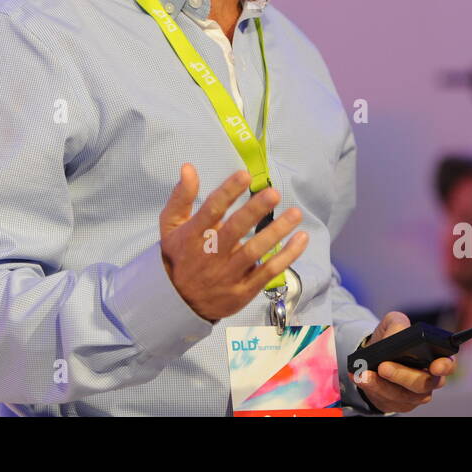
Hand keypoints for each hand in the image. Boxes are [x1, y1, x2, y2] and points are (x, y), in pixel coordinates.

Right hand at [159, 163, 307, 321]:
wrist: (178, 303)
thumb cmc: (179, 256)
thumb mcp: (170, 226)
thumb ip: (181, 197)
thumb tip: (188, 168)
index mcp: (193, 235)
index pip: (211, 210)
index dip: (227, 192)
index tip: (244, 175)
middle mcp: (211, 254)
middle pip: (235, 230)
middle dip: (254, 211)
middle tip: (274, 193)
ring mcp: (228, 274)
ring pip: (254, 251)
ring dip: (276, 232)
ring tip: (295, 214)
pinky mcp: (243, 290)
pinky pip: (268, 272)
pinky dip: (286, 256)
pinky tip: (301, 239)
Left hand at [349, 311, 453, 412]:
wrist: (374, 356)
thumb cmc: (391, 339)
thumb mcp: (393, 323)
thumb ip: (398, 323)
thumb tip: (396, 335)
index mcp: (435, 358)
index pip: (447, 364)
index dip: (445, 366)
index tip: (435, 366)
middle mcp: (428, 379)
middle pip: (423, 383)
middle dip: (403, 375)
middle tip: (384, 366)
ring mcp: (414, 395)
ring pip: (402, 395)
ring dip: (382, 385)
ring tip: (365, 374)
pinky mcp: (398, 403)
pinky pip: (387, 401)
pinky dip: (372, 388)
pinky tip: (360, 378)